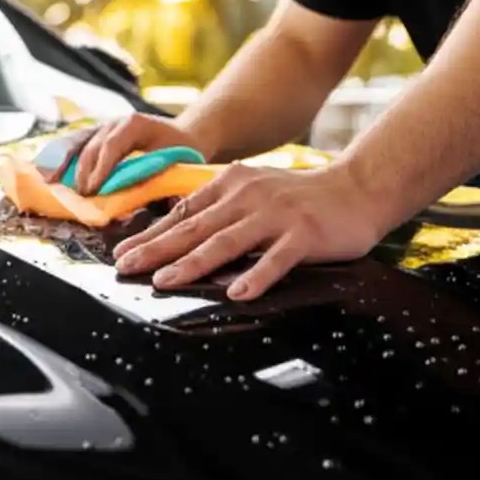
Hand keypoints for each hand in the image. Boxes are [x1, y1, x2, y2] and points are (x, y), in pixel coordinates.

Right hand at [51, 113, 201, 194]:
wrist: (181, 135)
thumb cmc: (180, 152)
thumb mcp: (178, 163)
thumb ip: (164, 180)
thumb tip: (156, 201)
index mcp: (136, 124)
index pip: (112, 144)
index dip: (101, 167)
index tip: (94, 189)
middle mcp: (115, 122)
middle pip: (92, 146)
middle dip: (83, 172)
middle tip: (80, 195)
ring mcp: (102, 127)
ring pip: (77, 143)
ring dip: (63, 163)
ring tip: (52, 182)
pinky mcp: (94, 135)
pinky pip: (72, 144)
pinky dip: (58, 156)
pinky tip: (46, 170)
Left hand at [112, 163, 389, 299]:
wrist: (358, 188)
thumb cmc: (299, 197)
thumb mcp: (252, 190)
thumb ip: (218, 206)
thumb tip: (175, 228)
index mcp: (230, 185)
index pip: (182, 214)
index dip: (150, 235)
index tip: (121, 254)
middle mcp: (247, 196)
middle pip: (194, 229)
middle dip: (155, 250)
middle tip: (125, 268)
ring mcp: (276, 215)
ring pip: (226, 243)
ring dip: (192, 264)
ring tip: (164, 282)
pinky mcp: (304, 234)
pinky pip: (276, 259)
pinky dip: (256, 276)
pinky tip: (237, 294)